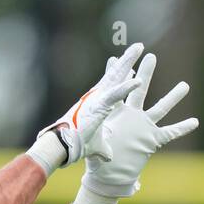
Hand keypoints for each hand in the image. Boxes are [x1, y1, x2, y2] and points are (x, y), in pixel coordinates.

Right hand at [36, 43, 144, 166]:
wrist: (64, 146)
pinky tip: (138, 80)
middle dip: (126, 60)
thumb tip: (109, 157)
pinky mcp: (99, 107)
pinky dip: (126, 88)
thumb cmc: (77, 145)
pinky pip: (115, 95)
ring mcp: (98, 99)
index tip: (130, 67)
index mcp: (97, 104)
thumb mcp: (96, 146)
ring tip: (139, 48)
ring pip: (115, 77)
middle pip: (115, 74)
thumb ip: (105, 149)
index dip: (121, 76)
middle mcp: (97, 97)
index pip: (111, 86)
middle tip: (137, 46)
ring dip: (127, 62)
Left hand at [80, 52, 197, 198]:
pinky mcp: (152, 140)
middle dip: (146, 74)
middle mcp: (132, 115)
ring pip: (160, 109)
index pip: (118, 92)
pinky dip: (182, 128)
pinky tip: (195, 122)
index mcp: (116, 114)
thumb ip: (100, 134)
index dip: (119, 78)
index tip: (117, 59)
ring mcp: (144, 126)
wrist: (108, 175)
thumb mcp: (97, 143)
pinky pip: (170, 133)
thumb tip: (100, 129)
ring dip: (173, 98)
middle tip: (151, 56)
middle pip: (141, 91)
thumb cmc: (98, 158)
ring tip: (185, 86)